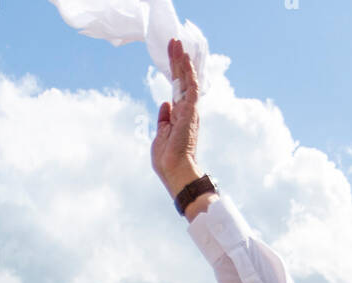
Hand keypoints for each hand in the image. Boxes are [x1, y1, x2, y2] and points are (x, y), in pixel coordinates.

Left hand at [151, 39, 201, 195]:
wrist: (175, 173)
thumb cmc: (167, 160)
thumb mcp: (160, 135)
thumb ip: (163, 119)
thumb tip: (164, 103)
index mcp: (178, 116)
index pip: (175, 88)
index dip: (173, 71)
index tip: (170, 55)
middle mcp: (186, 111)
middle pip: (181, 80)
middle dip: (177, 60)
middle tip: (174, 41)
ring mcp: (189, 111)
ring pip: (186, 80)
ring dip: (182, 62)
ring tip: (178, 44)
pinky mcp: (191, 113)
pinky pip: (191, 89)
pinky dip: (189, 73)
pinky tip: (186, 59)